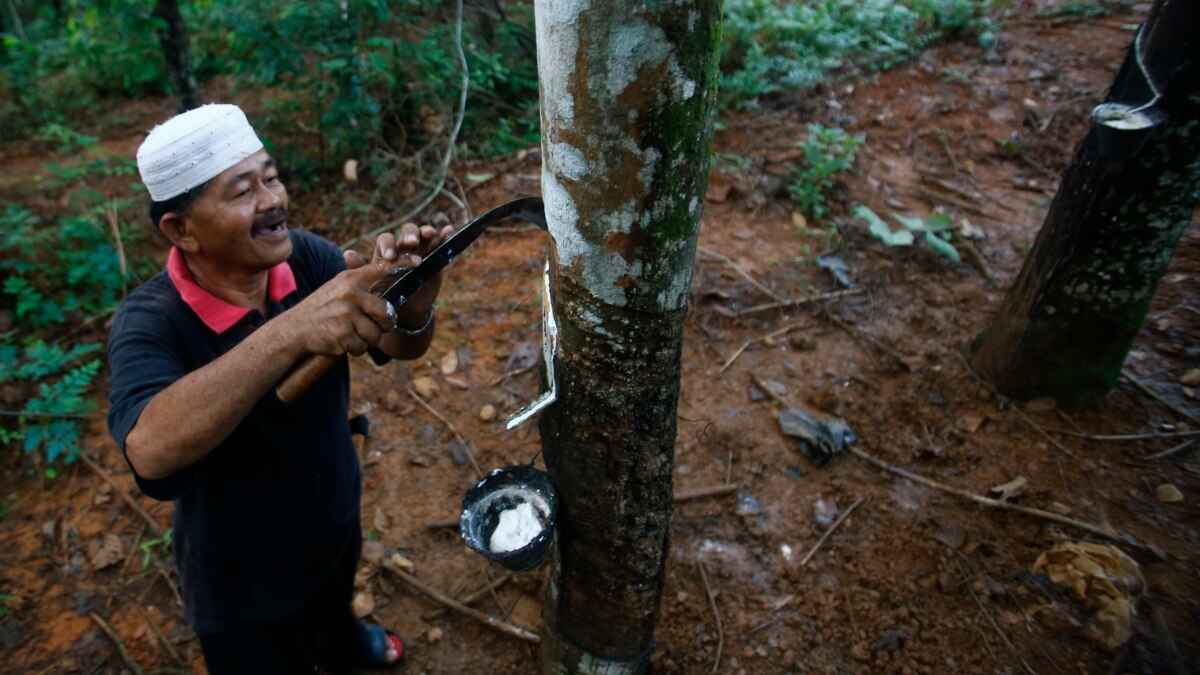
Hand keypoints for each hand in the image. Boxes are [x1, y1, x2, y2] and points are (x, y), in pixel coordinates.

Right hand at [279, 262, 394, 356]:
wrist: (295, 328)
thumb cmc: (323, 308)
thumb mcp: (339, 287)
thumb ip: (361, 283)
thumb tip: (391, 278)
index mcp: (351, 279)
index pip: (382, 268)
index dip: (403, 264)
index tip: (420, 261)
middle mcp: (350, 294)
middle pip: (387, 313)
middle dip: (385, 325)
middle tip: (377, 327)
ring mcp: (345, 314)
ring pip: (375, 334)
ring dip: (367, 340)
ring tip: (352, 334)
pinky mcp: (342, 334)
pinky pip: (362, 347)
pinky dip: (356, 349)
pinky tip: (343, 342)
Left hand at [345, 222, 454, 327]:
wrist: (406, 310)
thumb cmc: (385, 295)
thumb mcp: (372, 284)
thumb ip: (361, 269)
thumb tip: (347, 254)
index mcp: (388, 252)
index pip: (387, 240)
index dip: (388, 245)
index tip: (389, 257)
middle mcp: (404, 248)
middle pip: (407, 232)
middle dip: (409, 235)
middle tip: (410, 243)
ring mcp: (421, 251)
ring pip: (423, 235)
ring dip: (425, 231)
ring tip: (429, 233)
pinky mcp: (435, 258)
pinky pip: (440, 245)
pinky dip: (444, 235)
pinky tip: (449, 230)